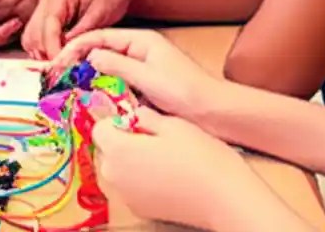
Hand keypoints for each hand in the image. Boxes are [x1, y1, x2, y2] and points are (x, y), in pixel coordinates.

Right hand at [21, 0, 130, 59]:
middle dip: (46, 53)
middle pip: (34, 33)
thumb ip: (81, 33)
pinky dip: (43, 49)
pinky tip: (58, 56)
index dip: (52, 48)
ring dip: (42, 53)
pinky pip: (35, 37)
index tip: (61, 64)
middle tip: (62, 68)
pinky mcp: (44, 16)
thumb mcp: (100, 15)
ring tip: (60, 63)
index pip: (48, 25)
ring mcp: (43, 7)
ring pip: (30, 37)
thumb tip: (66, 53)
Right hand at [51, 29, 219, 116]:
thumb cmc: (185, 91)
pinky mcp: (144, 84)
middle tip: (56, 75)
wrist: (215, 112)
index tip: (57, 60)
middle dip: (77, 60)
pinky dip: (101, 86)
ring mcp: (142, 67)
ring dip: (88, 74)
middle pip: (100, 50)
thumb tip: (89, 57)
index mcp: (141, 40)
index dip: (75, 46)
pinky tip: (89, 96)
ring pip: (107, 67)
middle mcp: (139, 50)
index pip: (99, 36)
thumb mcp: (147, 77)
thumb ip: (117, 65)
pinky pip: (116, 81)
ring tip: (66, 85)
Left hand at [93, 108, 269, 229]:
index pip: (100, 128)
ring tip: (164, 157)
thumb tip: (133, 115)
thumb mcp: (172, 124)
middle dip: (124, 140)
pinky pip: (131, 186)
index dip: (119, 120)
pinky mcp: (139, 209)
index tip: (140, 121)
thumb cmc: (200, 156)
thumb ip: (144, 116)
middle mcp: (114, 176)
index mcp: (118, 150)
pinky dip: (142, 179)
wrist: (224, 198)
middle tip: (156, 138)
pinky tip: (167, 176)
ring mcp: (126, 196)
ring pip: (120, 168)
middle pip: (108, 150)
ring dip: (133, 160)